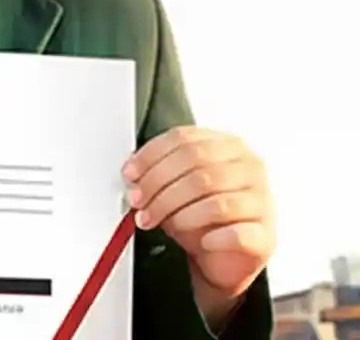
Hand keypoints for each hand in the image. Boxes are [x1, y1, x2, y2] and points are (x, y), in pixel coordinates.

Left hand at [122, 126, 273, 302]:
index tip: (130, 175)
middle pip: (196, 165)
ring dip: (177, 215)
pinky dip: (212, 238)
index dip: (151, 156)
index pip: (184, 139)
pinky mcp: (266, 234)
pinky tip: (202, 242)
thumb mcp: (176, 186)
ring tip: (160, 224)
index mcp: (227, 145)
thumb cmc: (200, 216)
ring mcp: (262, 199)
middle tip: (139, 204)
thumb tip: (132, 176)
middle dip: (159, 186)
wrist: (224, 257)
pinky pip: (236, 234)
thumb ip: (158, 173)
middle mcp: (249, 166)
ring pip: (214, 200)